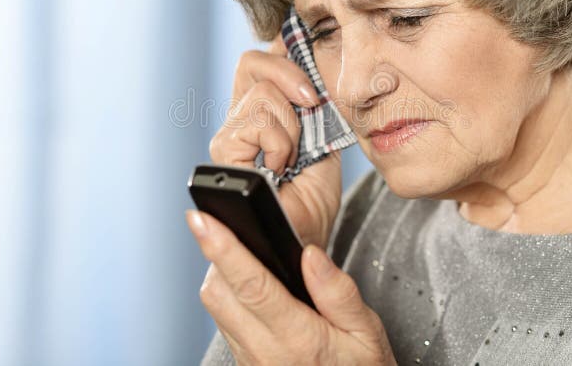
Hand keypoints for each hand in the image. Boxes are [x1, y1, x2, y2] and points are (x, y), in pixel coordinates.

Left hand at [186, 209, 396, 365]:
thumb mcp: (368, 334)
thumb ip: (339, 292)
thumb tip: (310, 253)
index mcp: (298, 338)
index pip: (251, 283)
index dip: (222, 247)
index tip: (203, 219)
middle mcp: (265, 350)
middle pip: (219, 292)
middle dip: (215, 254)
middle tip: (221, 223)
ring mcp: (250, 359)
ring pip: (216, 307)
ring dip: (220, 274)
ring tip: (238, 250)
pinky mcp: (245, 363)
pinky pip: (225, 323)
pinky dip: (229, 297)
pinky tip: (248, 285)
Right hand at [209, 35, 343, 248]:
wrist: (302, 235)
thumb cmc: (313, 198)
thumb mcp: (325, 140)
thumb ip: (314, 104)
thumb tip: (310, 58)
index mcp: (264, 113)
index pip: (261, 60)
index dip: (283, 51)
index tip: (308, 63)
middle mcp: (241, 119)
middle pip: (251, 62)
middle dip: (290, 78)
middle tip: (309, 107)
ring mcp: (229, 134)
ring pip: (262, 92)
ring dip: (290, 126)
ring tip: (291, 159)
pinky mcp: (222, 151)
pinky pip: (256, 121)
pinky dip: (279, 142)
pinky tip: (279, 166)